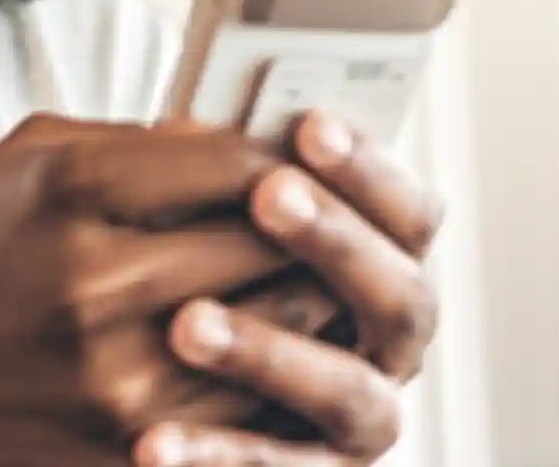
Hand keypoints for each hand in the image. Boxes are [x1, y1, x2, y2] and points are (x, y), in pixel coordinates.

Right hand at [0, 114, 307, 466]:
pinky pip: (250, 405)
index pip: (238, 160)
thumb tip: (233, 134)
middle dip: (313, 231)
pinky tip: (266, 350)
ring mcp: (116, 376)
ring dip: (308, 303)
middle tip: (331, 224)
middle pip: (275, 242)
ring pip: (282, 328)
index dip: (288, 160)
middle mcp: (95, 281)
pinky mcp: (129, 448)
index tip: (303, 165)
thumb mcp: (23, 165)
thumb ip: (130, 140)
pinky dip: (275, 375)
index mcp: (69, 189)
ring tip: (306, 284)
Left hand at [137, 112, 444, 465]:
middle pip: (399, 294)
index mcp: (381, 263)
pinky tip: (151, 444)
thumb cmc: (191, 264)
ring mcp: (356, 416)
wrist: (149, 374)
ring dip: (271, 352)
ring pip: (344, 390)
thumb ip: (226, 180)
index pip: (409, 214)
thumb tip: (196, 129)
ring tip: (188, 325)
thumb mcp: (207, 214)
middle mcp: (386, 341)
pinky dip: (217, 455)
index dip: (367, 169)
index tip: (311, 125)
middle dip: (335, 239)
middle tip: (270, 195)